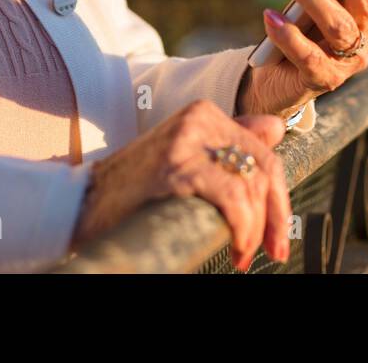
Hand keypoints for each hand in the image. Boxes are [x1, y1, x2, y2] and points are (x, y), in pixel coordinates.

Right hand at [70, 100, 290, 270]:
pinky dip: (242, 227)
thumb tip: (275, 128)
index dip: (277, 198)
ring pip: (248, 186)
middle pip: (260, 168)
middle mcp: (198, 118)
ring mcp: (186, 140)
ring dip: (254, 230)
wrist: (87, 204)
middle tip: (271, 251)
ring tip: (242, 254)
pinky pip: (231, 197)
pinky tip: (234, 245)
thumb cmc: (139, 188)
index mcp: (203, 112)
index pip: (261, 152)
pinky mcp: (176, 166)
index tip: (279, 235)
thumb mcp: (188, 158)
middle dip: (272, 217)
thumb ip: (231, 140)